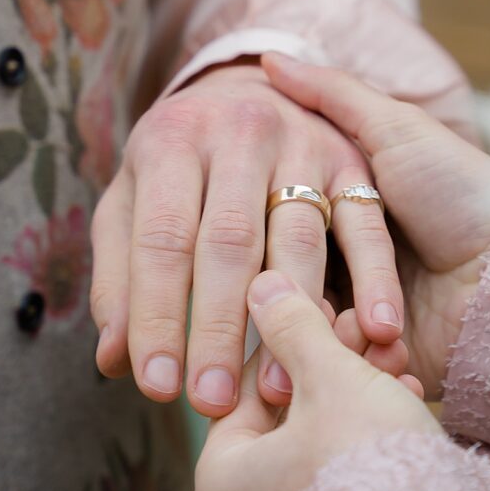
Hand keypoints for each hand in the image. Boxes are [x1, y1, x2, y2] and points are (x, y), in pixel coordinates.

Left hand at [91, 63, 403, 415]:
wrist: (250, 87)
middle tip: (213, 403)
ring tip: (280, 390)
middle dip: (220, 329)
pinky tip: (374, 331)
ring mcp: (305, 145)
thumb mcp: (134, 198)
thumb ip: (121, 272)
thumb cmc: (183, 162)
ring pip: (297, 238)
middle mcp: (240, 135)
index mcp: (173, 139)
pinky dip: (375, 280)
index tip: (157, 388)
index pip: (161, 240)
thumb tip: (115, 360)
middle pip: (228, 241)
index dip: (157, 317)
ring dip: (292, 318)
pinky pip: (366, 225)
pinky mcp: (354, 162)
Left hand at [193, 271, 436, 490]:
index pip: (249, 389)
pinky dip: (370, 440)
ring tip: (397, 364)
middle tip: (370, 334)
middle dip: (337, 368)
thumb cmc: (367, 464)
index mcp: (220, 484)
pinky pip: (344, 478)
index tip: (330, 310)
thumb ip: (293, 327)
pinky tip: (406, 403)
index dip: (294, 340)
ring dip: (360, 395)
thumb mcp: (329, 377)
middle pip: (290, 416)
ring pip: (322, 444)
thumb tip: (262, 285)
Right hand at [263, 54, 489, 398]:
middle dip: (280, 293)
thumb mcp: (399, 129)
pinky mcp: (385, 354)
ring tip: (339, 320)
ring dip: (315, 326)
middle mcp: (351, 261)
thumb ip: (334, 96)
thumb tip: (270, 57)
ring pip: (309, 325)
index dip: (257, 235)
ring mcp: (367, 309)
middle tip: (272, 295)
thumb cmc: (461, 192)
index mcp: (347, 208)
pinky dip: (351, 354)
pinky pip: (344, 361)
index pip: (280, 223)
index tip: (236, 240)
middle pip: (287, 279)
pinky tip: (373, 342)